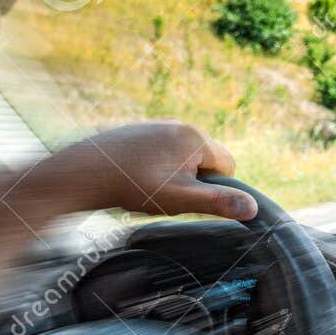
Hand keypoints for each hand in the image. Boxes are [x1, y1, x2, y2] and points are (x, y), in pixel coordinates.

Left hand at [24, 121, 259, 221]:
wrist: (82, 172)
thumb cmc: (132, 186)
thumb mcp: (179, 200)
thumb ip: (217, 203)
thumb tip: (253, 208)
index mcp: (195, 138)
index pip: (227, 166)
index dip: (214, 188)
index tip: (189, 198)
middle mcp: (178, 125)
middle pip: (204, 160)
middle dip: (192, 181)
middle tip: (165, 195)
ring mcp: (156, 126)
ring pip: (180, 158)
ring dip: (172, 175)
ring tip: (146, 189)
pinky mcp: (137, 132)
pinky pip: (159, 152)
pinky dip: (153, 168)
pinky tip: (133, 180)